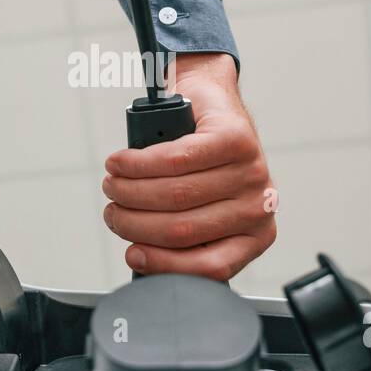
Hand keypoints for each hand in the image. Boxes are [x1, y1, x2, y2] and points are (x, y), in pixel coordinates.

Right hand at [102, 53, 276, 280]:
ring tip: (112, 185)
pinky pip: (174, 160)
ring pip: (174, 194)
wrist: (213, 103)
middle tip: (112, 212)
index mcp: (254, 236)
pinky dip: (138, 163)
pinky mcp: (234, 139)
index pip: (210, 267)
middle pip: (182, 228)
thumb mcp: (199, 210)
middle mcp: (258, 208)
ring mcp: (251, 172)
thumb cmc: (203, 164)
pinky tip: (120, 163)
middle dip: (133, 223)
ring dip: (129, 191)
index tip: (132, 254)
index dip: (163, 264)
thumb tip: (141, 255)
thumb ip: (182, 238)